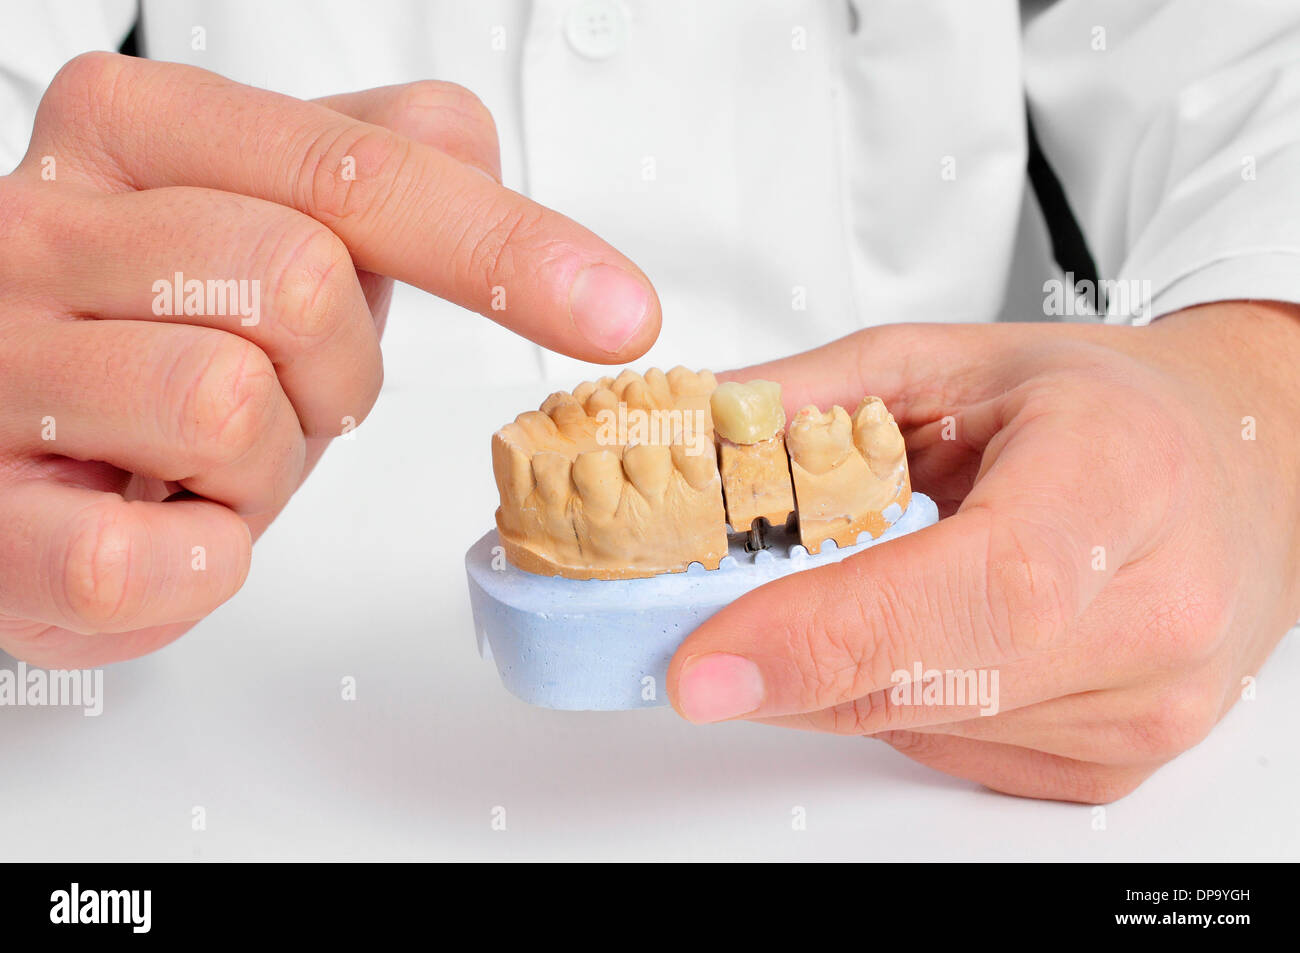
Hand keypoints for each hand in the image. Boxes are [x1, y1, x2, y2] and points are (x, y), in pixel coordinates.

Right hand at [0, 53, 659, 667]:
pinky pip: (142, 556)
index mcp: (135, 133)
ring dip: (260, 468)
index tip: (618, 310)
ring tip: (199, 459)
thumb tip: (474, 145)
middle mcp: (43, 225)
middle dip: (335, 374)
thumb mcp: (265, 228)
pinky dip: (196, 563)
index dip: (506, 247)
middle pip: (303, 286)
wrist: (6, 462)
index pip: (357, 168)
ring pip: (229, 408)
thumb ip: (368, 166)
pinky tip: (161, 528)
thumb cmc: (151, 344)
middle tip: (279, 394)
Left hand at [668, 301, 1299, 802]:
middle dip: (789, 663)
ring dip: (840, 675)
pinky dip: (899, 697)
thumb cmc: (1108, 408)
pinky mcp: (1116, 759)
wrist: (1234, 466)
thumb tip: (690, 436)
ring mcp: (1145, 703)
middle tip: (700, 632)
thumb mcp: (955, 361)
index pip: (982, 588)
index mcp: (1120, 476)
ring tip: (845, 595)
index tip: (709, 664)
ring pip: (921, 725)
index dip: (832, 635)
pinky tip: (922, 633)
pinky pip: (951, 750)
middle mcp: (1157, 609)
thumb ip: (812, 398)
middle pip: (932, 679)